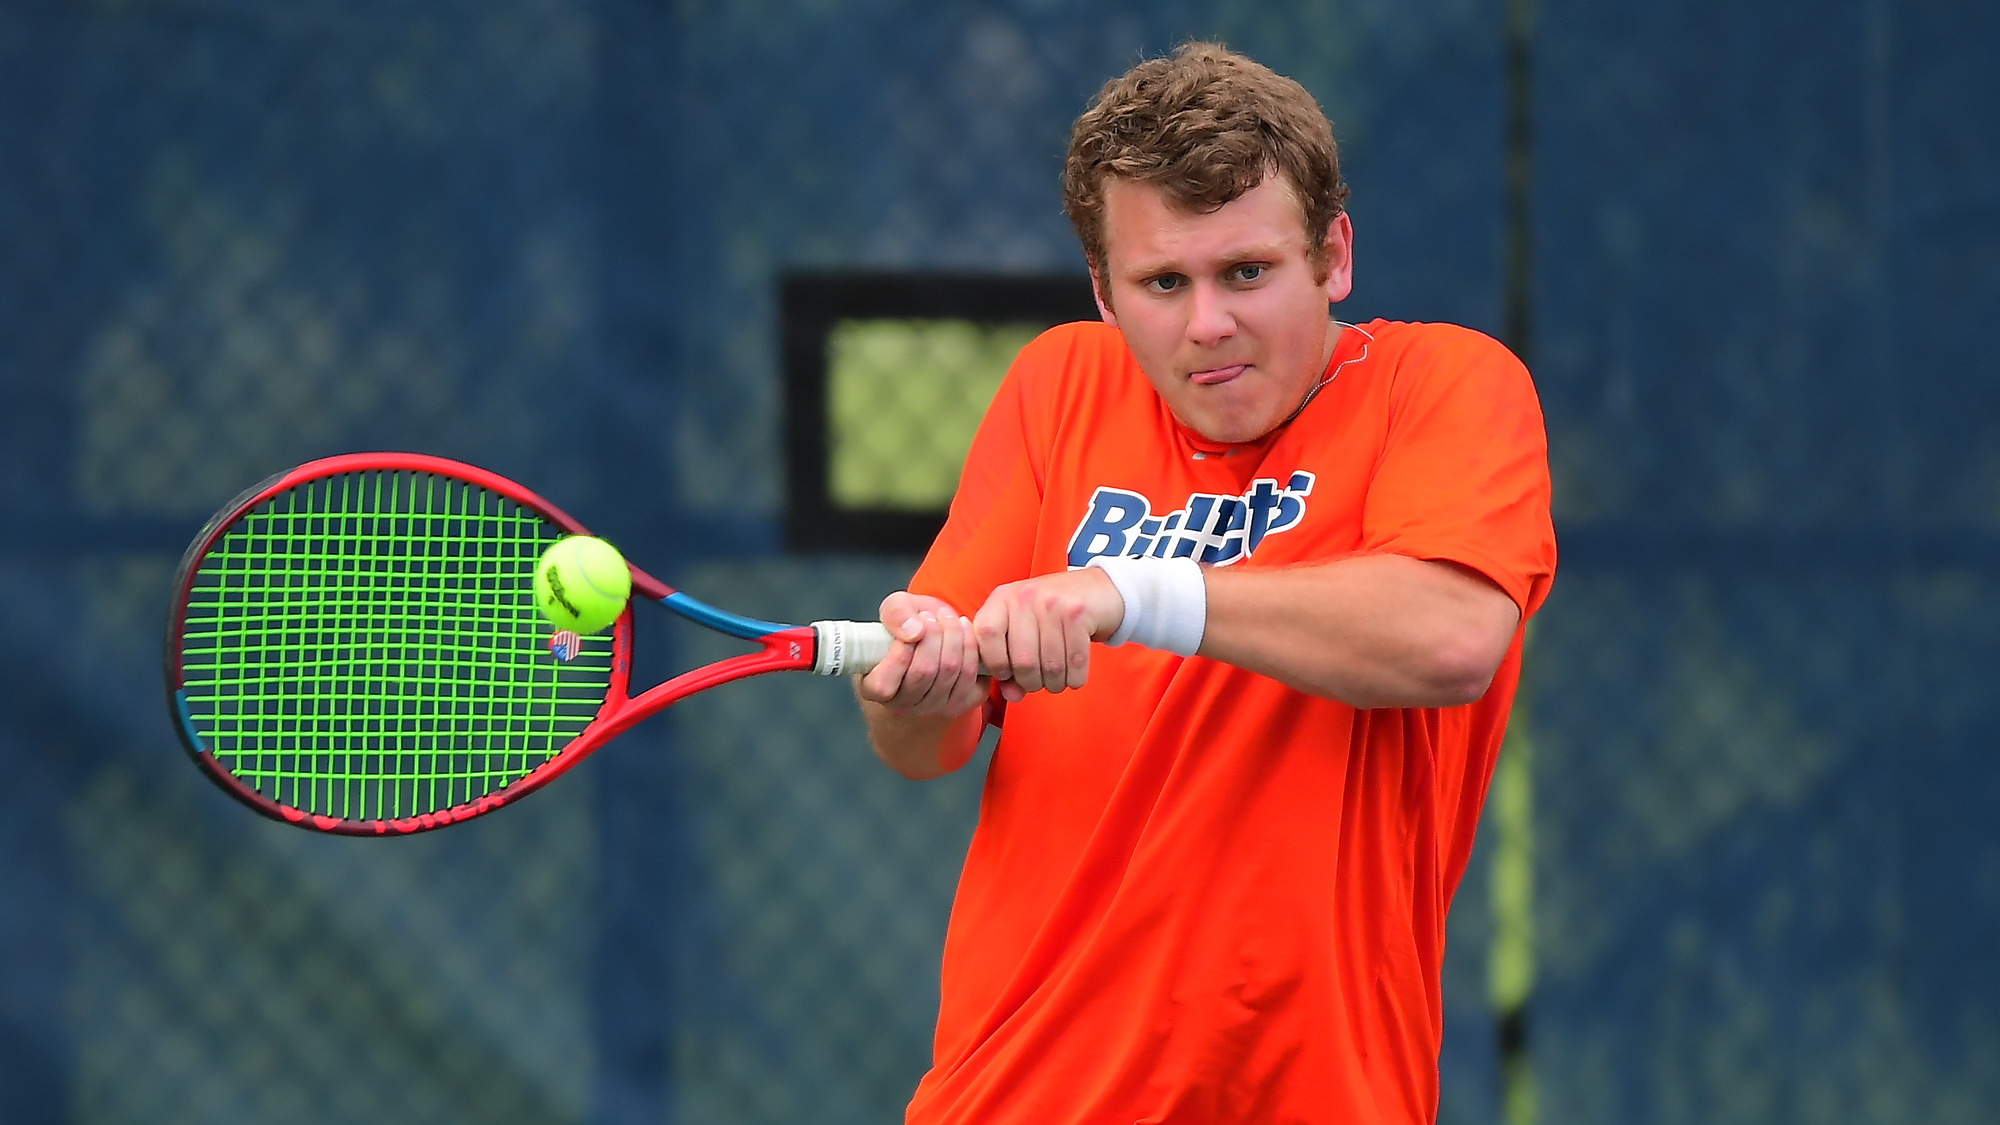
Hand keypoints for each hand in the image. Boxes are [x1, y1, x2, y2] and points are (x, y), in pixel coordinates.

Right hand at [856, 592, 986, 717]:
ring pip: (950, 673)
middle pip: (923, 673)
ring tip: (948, 618)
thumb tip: (913, 631)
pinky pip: (971, 678)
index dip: (900, 651)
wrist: (932, 641)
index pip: (883, 684)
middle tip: (933, 615)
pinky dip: (972, 649)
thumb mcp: (894, 610)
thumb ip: (896, 614)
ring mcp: (933, 709)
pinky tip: (964, 631)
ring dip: (954, 637)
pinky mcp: (961, 704)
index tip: (911, 625)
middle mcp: (903, 706)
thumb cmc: (907, 629)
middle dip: (933, 635)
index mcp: (874, 688)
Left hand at [972, 568, 1124, 701]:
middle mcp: (1025, 597)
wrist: (1095, 590)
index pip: (985, 634)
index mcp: (1002, 598)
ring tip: (1056, 680)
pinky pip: (1074, 661)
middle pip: (1022, 660)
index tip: (1005, 673)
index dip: (994, 662)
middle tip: (1037, 682)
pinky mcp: (1079, 613)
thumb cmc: (1051, 614)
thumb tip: (1011, 696)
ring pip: (1050, 665)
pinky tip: (1073, 675)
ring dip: (1054, 683)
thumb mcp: (1021, 630)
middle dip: (1030, 682)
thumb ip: (1008, 664)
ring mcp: (1053, 603)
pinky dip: (1074, 678)